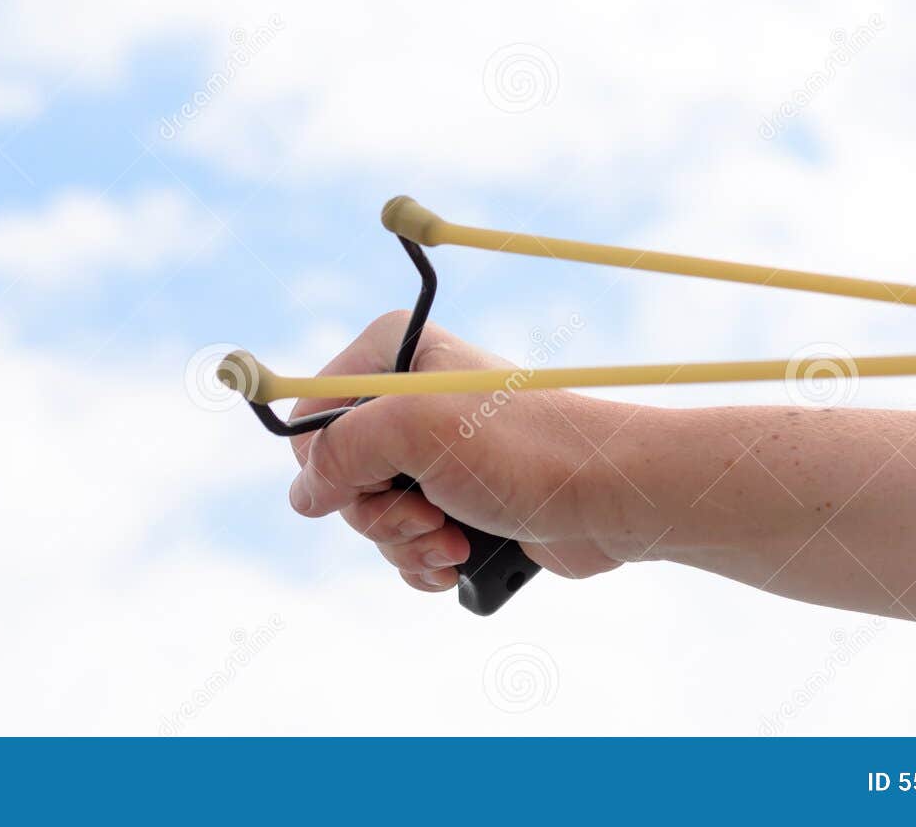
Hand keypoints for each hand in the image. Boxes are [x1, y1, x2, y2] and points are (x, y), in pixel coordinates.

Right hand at [284, 311, 638, 593]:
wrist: (613, 497)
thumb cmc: (525, 449)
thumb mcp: (415, 432)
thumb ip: (339, 452)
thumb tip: (302, 498)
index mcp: (394, 354)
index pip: (313, 417)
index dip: (330, 466)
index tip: (373, 483)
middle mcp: (409, 397)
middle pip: (340, 476)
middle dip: (380, 514)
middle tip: (429, 514)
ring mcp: (433, 452)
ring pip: (372, 517)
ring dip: (406, 543)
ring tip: (454, 538)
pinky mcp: (458, 499)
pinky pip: (406, 543)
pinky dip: (424, 561)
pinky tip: (459, 557)